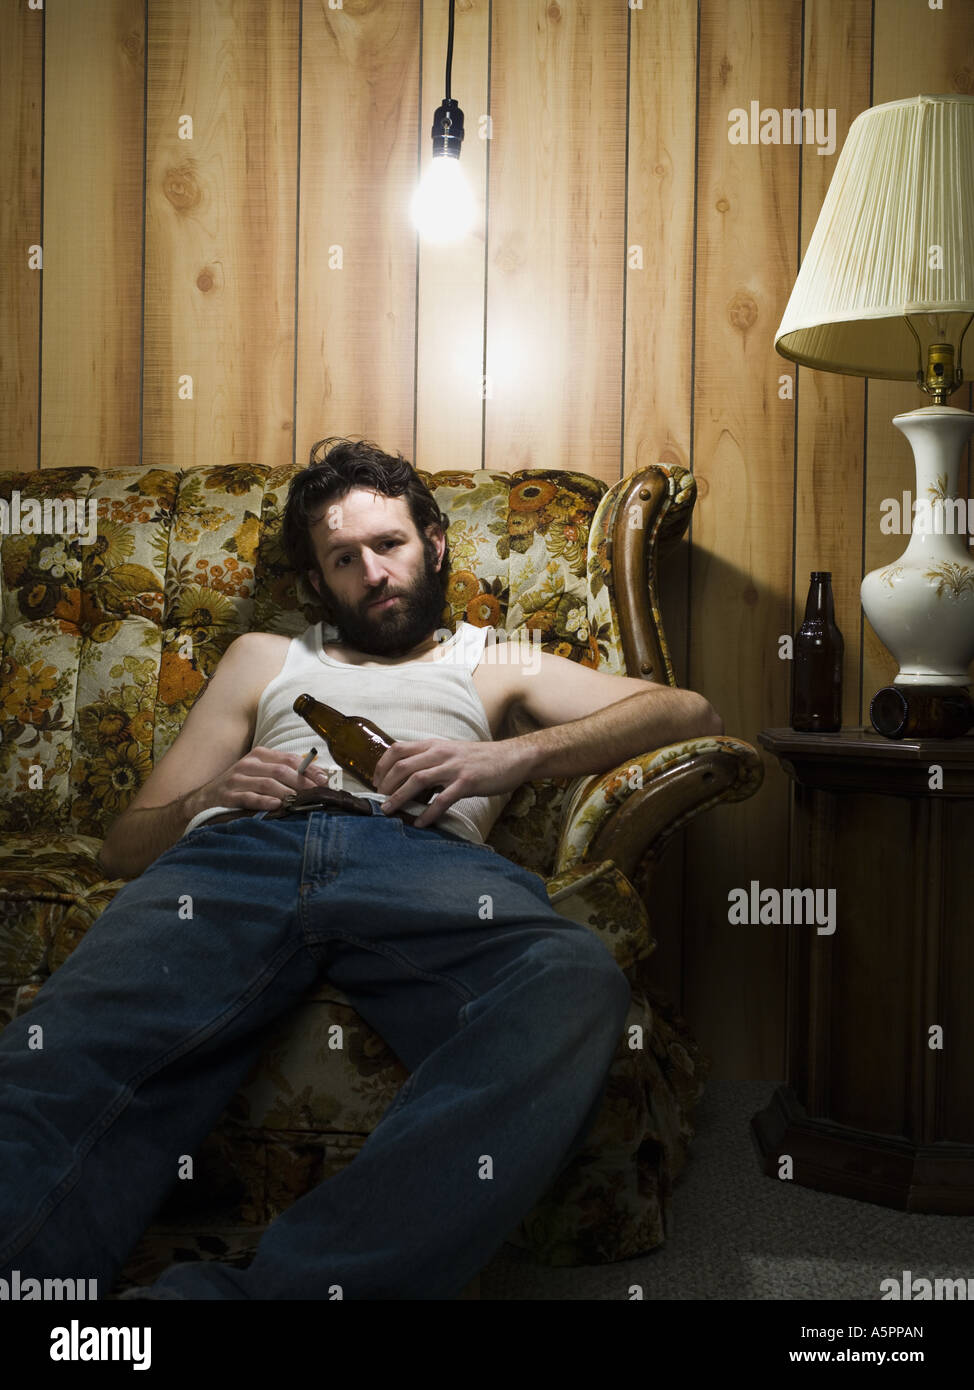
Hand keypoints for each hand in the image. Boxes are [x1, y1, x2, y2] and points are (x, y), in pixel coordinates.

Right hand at [191, 746, 332, 816]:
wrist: (203, 800)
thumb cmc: (239, 786)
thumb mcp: (260, 773)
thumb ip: (283, 773)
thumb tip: (315, 778)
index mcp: (260, 755)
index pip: (289, 759)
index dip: (309, 770)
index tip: (324, 781)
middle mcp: (249, 764)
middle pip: (281, 771)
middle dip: (302, 783)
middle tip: (317, 794)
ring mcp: (237, 779)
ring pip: (268, 784)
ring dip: (287, 793)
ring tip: (301, 802)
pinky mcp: (228, 795)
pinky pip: (249, 798)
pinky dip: (264, 802)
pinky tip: (276, 806)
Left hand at [373, 738, 527, 827]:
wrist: (512, 757)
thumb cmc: (480, 759)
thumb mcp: (451, 753)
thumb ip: (431, 761)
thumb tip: (409, 780)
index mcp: (434, 745)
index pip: (397, 749)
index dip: (381, 766)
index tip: (375, 783)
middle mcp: (440, 753)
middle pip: (402, 766)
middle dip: (385, 785)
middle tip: (378, 801)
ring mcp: (453, 767)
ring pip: (417, 780)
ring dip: (399, 798)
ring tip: (389, 812)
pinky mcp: (467, 781)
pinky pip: (442, 799)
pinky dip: (428, 812)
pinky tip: (421, 823)